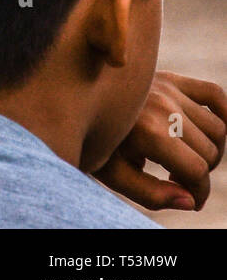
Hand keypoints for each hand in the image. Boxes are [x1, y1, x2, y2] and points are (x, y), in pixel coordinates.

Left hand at [94, 71, 226, 210]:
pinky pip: (214, 93)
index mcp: (148, 131)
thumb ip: (151, 194)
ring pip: (217, 129)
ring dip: (210, 150)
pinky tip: (212, 134)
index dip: (198, 193)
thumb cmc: (90, 138)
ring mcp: (167, 88)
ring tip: (183, 158)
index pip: (197, 171)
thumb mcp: (112, 173)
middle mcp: (162, 106)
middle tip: (176, 177)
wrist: (68, 92)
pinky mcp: (170, 78)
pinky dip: (225, 112)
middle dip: (199, 174)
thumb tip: (190, 201)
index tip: (188, 198)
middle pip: (209, 153)